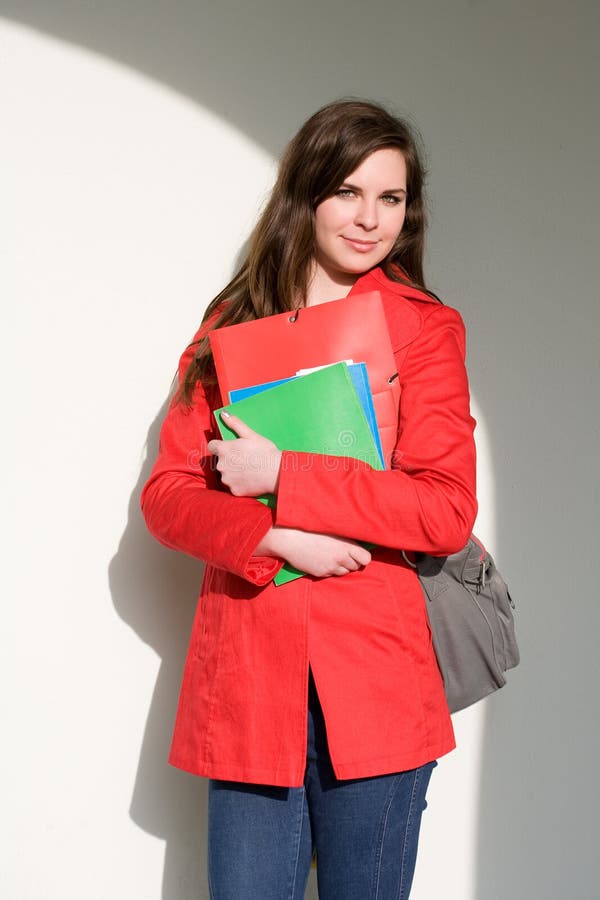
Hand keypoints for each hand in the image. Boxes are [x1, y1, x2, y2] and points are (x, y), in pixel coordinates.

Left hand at [207, 413, 282, 496]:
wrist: (276, 473)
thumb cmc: (265, 452)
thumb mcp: (251, 435)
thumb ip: (235, 424)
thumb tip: (223, 413)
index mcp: (223, 450)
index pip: (212, 446)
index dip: (220, 446)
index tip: (230, 449)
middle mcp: (221, 465)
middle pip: (219, 462)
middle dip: (228, 460)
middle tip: (244, 460)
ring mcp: (227, 480)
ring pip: (225, 475)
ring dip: (232, 473)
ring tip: (248, 470)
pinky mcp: (233, 491)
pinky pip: (233, 487)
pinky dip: (239, 484)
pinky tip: (250, 480)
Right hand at [256, 526, 371, 577]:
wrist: (291, 538)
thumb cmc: (311, 529)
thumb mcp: (332, 529)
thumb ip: (345, 538)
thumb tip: (358, 543)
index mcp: (345, 546)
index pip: (366, 558)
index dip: (362, 557)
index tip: (358, 553)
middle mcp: (340, 558)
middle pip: (356, 566)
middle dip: (352, 561)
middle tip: (343, 553)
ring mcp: (330, 567)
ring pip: (344, 572)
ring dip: (341, 566)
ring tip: (331, 556)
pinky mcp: (320, 573)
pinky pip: (331, 574)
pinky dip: (329, 569)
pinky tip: (321, 559)